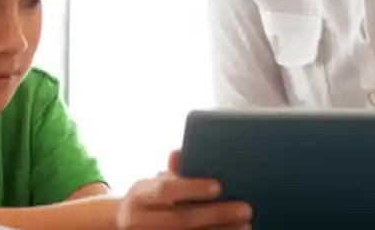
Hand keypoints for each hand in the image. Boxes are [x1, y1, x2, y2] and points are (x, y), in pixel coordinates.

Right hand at [117, 160, 251, 229]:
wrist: (129, 225)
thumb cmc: (152, 198)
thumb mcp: (155, 183)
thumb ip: (173, 171)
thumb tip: (178, 152)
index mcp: (138, 196)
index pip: (165, 190)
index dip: (191, 188)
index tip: (218, 186)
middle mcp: (137, 220)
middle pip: (181, 219)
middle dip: (216, 214)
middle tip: (245, 209)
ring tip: (245, 225)